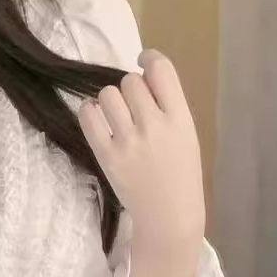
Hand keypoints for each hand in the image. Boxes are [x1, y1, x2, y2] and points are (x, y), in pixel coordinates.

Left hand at [78, 49, 205, 276]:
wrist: (168, 216)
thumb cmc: (180, 176)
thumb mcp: (187, 135)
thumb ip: (168, 107)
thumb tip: (141, 77)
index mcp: (180, 117)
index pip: (161, 69)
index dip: (149, 59)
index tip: (143, 62)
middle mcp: (154, 125)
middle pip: (131, 81)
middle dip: (130, 89)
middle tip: (133, 107)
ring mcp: (128, 141)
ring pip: (109, 94)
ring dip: (110, 99)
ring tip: (115, 115)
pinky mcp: (107, 156)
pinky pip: (89, 117)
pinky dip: (90, 111)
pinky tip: (96, 117)